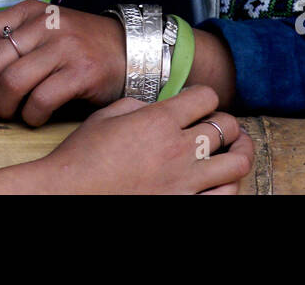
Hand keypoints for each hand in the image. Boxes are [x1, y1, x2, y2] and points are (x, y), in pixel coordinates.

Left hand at [0, 0, 126, 124]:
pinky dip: (32, 115)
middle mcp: (44, 24)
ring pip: (13, 82)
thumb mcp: (42, 31)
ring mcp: (64, 46)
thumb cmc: (77, 46)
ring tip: (8, 114)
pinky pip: (41, 100)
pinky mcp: (82, 71)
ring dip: (4, 108)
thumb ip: (9, 42)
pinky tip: (35, 117)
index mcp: (27, 12)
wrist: (129, 50)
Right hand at [38, 85, 252, 193]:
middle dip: (226, 123)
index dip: (204, 97)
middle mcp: (178, 150)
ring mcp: (184, 184)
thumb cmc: (80, 158)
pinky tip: (221, 183)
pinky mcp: (184, 206)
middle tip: (218, 127)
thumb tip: (158, 107)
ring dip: (238, 154)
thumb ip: (138, 106)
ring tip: (234, 152)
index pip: (206, 97)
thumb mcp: (106, 117)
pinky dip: (229, 187)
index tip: (199, 103)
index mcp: (159, 121)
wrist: (66, 194)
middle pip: (228, 127)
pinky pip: (225, 198)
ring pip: (237, 164)